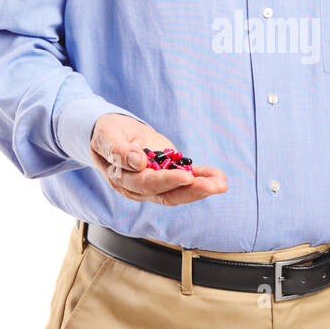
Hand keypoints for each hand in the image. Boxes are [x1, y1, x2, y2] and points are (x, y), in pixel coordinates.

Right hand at [89, 113, 227, 204]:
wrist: (111, 134)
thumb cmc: (107, 134)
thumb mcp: (107, 136)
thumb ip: (118, 150)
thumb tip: (138, 162)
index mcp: (123, 179)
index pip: (147, 184)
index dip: (167, 182)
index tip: (186, 177)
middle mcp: (141, 187)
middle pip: (168, 194)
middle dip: (194, 191)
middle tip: (216, 186)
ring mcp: (156, 183)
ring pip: (181, 192)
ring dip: (203, 188)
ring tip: (222, 183)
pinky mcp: (168, 175)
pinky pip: (187, 180)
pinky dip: (203, 178)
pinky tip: (219, 177)